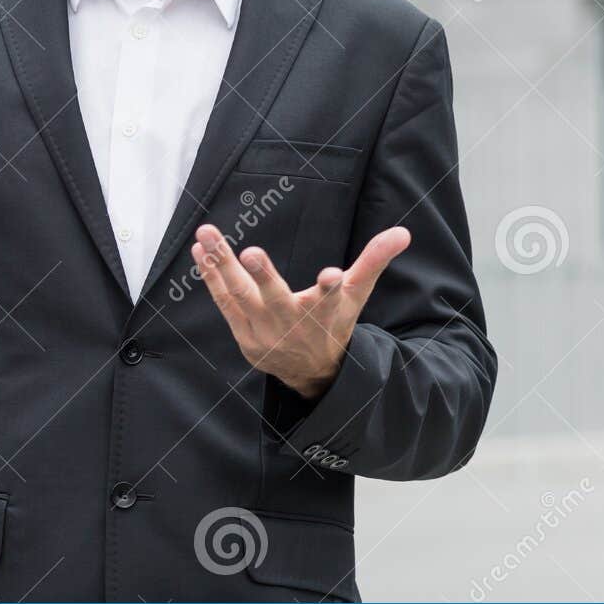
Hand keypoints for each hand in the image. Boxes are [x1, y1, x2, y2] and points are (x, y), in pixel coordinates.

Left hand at [191, 222, 410, 399]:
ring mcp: (264, 331)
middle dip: (263, 276)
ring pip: (240, 296)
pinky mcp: (243, 334)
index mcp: (324, 313)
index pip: (331, 299)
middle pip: (276, 299)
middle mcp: (293, 323)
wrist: (310, 371)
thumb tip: (403, 232)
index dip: (330, 287)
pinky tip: (200, 252)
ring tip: (206, 236)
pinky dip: (211, 278)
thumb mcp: (356, 293)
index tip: (331, 274)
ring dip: (221, 265)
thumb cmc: (334, 323)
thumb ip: (374, 260)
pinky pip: (224, 303)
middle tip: (250, 252)